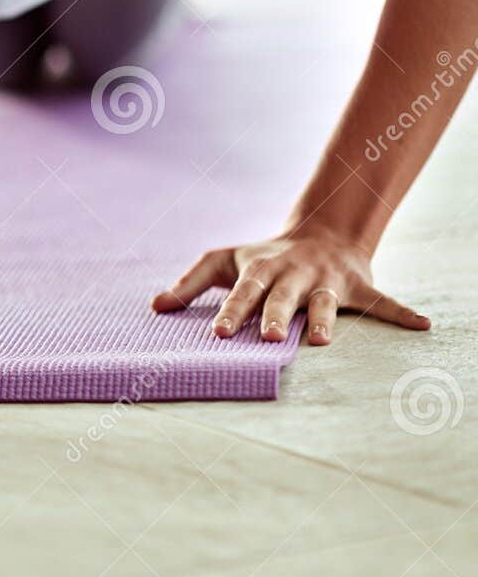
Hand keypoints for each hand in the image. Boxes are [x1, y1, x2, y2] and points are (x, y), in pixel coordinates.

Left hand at [150, 230, 429, 344]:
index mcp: (260, 269)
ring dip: (325, 320)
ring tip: (323, 342)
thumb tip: (154, 308)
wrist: (320, 234)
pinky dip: (402, 312)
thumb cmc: (261, 257)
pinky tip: (423, 326)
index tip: (220, 334)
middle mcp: (293, 274)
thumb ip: (189, 285)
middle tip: (270, 339)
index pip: (242, 291)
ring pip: (326, 302)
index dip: (231, 311)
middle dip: (276, 317)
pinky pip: (383, 301)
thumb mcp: (222, 262)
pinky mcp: (358, 286)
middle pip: (282, 297)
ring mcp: (327, 280)